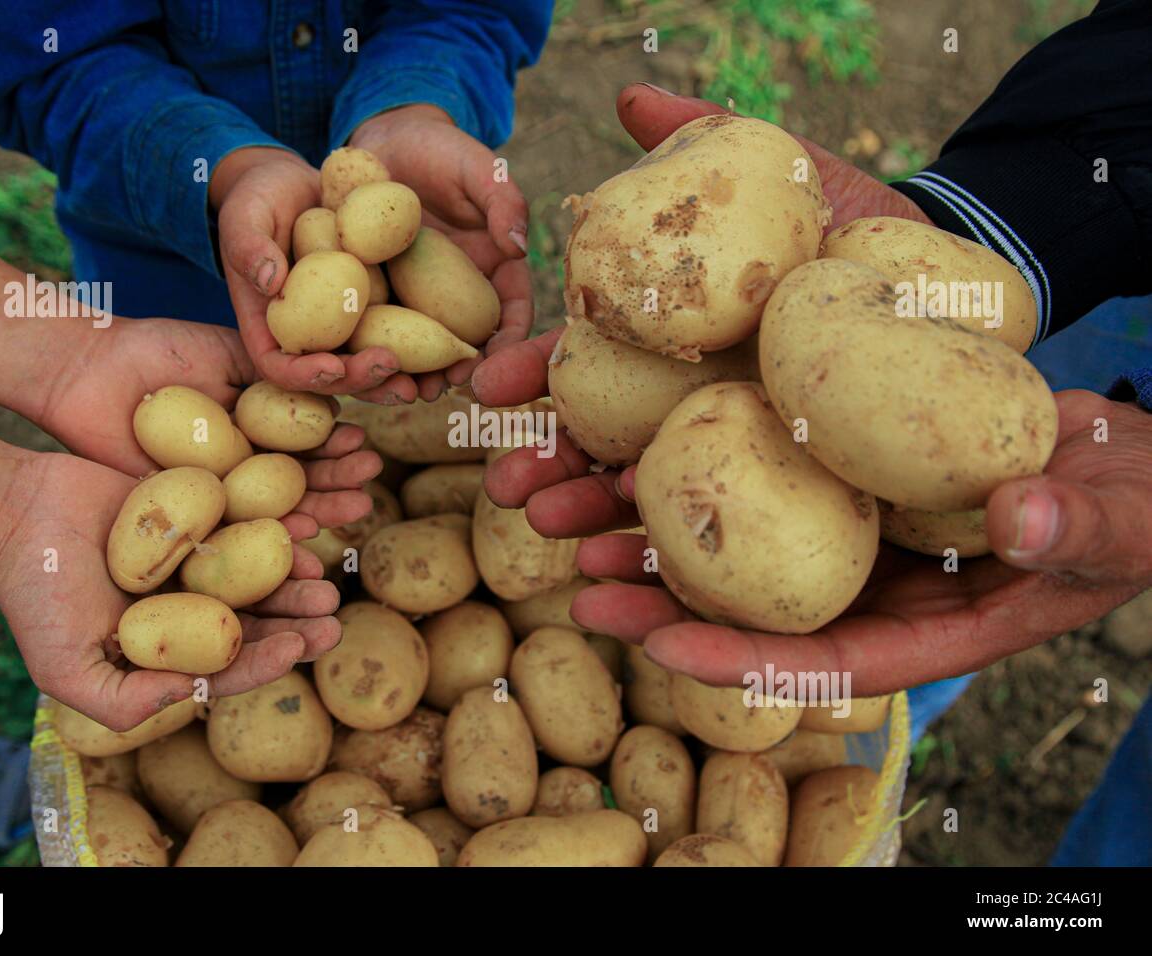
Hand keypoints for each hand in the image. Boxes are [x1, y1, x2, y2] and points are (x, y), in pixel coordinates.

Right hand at [0, 451, 344, 730]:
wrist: (15, 516)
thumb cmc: (34, 597)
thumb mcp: (65, 668)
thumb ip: (123, 700)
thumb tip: (191, 700)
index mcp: (168, 652)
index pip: (226, 667)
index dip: (264, 662)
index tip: (295, 649)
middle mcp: (190, 610)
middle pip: (257, 622)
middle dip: (297, 623)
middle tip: (332, 618)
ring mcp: (197, 561)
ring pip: (260, 576)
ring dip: (296, 581)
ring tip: (326, 579)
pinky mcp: (199, 514)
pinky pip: (246, 524)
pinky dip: (275, 529)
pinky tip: (303, 531)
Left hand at [36, 313, 381, 536]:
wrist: (88, 372)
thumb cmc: (155, 353)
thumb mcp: (228, 350)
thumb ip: (277, 372)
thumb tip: (335, 393)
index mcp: (252, 431)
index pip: (305, 446)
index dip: (337, 448)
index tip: (367, 444)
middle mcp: (239, 467)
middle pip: (299, 484)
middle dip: (339, 485)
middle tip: (371, 483)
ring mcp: (214, 495)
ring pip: (274, 513)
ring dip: (320, 514)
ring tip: (355, 510)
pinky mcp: (186, 519)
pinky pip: (233, 535)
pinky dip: (269, 540)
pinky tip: (305, 539)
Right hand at [210, 146, 411, 401]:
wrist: (300, 188)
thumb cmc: (260, 200)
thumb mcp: (245, 216)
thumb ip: (248, 246)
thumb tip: (270, 281)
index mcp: (268, 326)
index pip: (278, 365)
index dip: (303, 374)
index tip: (332, 366)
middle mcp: (306, 336)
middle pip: (330, 377)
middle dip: (361, 381)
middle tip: (391, 369)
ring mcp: (341, 328)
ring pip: (365, 366)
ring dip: (393, 379)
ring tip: (424, 383)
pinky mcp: (372, 312)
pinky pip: (393, 336)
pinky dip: (418, 350)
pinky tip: (445, 352)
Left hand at [350, 105, 533, 400]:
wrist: (382, 142)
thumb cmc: (441, 150)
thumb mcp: (478, 167)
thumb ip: (503, 201)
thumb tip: (519, 247)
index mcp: (493, 270)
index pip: (510, 313)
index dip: (508, 342)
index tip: (496, 360)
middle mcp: (456, 295)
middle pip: (466, 345)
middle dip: (461, 372)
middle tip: (450, 386)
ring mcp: (415, 301)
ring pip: (422, 348)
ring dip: (417, 374)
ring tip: (409, 391)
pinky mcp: (376, 298)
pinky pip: (378, 331)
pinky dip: (374, 352)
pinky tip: (363, 366)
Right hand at [473, 82, 933, 536]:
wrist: (963, 280)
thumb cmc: (866, 228)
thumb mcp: (789, 175)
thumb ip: (705, 137)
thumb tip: (627, 99)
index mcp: (686, 343)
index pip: (596, 365)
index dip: (538, 376)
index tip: (486, 391)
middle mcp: (705, 406)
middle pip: (612, 446)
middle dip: (551, 468)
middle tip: (503, 487)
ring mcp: (751, 458)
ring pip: (660, 502)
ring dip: (596, 522)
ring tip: (551, 533)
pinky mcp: (803, 504)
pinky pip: (739, 546)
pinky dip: (684, 572)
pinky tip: (638, 588)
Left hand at [568, 390, 1151, 694]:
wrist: (1124, 453)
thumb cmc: (1136, 503)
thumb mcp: (1121, 517)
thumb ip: (1078, 528)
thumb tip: (1025, 521)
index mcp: (931, 627)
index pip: (827, 662)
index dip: (745, 660)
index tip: (663, 645)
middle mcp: (874, 587)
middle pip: (757, 608)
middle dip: (665, 602)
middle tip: (576, 584)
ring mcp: (855, 533)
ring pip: (745, 543)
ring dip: (660, 531)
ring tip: (574, 515)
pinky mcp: (848, 476)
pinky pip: (769, 475)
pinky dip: (708, 465)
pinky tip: (640, 442)